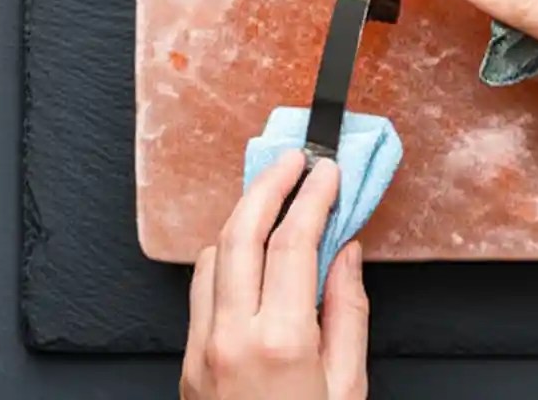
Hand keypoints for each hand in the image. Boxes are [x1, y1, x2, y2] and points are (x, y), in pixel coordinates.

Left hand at [180, 151, 369, 399]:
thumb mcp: (349, 387)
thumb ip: (347, 313)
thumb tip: (346, 256)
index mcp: (283, 341)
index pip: (294, 242)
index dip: (313, 198)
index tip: (327, 172)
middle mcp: (233, 337)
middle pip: (242, 235)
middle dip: (268, 187)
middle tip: (293, 160)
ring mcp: (203, 350)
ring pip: (212, 258)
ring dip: (241, 217)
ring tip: (270, 193)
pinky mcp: (189, 363)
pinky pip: (201, 291)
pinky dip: (222, 257)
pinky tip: (246, 248)